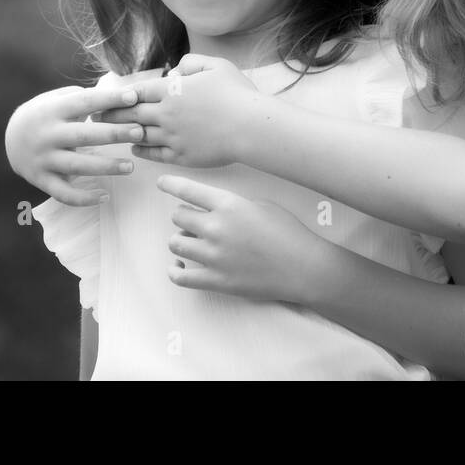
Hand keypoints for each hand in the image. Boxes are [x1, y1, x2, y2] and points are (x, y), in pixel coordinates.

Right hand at [4, 79, 143, 205]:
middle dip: (113, 134)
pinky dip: (84, 199)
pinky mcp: (42, 180)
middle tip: (139, 132)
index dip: (109, 99)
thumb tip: (118, 96)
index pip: (84, 101)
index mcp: (52, 110)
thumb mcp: (57, 99)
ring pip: (77, 166)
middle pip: (83, 135)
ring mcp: (43, 159)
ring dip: (105, 167)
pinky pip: (64, 194)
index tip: (133, 97)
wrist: (9, 137)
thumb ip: (83, 97)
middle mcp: (47, 135)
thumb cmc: (46, 114)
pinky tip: (105, 197)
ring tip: (130, 166)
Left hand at [102, 55, 268, 168]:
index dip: (118, 96)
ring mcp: (172, 137)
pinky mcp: (181, 156)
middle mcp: (167, 114)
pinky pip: (153, 154)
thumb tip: (175, 72)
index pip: (136, 92)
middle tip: (95, 115)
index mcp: (173, 90)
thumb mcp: (216, 65)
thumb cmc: (238, 94)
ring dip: (121, 134)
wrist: (252, 127)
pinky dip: (140, 150)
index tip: (105, 98)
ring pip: (138, 135)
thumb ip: (191, 62)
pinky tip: (135, 148)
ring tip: (109, 133)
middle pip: (129, 115)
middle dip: (109, 115)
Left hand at [157, 175, 329, 304]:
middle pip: (177, 217)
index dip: (170, 184)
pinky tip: (179, 266)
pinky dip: (175, 271)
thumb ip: (231, 205)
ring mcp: (213, 256)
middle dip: (183, 217)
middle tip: (193, 220)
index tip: (161, 183)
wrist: (303, 267)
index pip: (187, 189)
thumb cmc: (287, 233)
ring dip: (181, 241)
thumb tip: (210, 209)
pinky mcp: (215, 281)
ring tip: (192, 242)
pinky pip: (180, 277)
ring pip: (175, 244)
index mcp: (228, 204)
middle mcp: (216, 228)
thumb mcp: (261, 205)